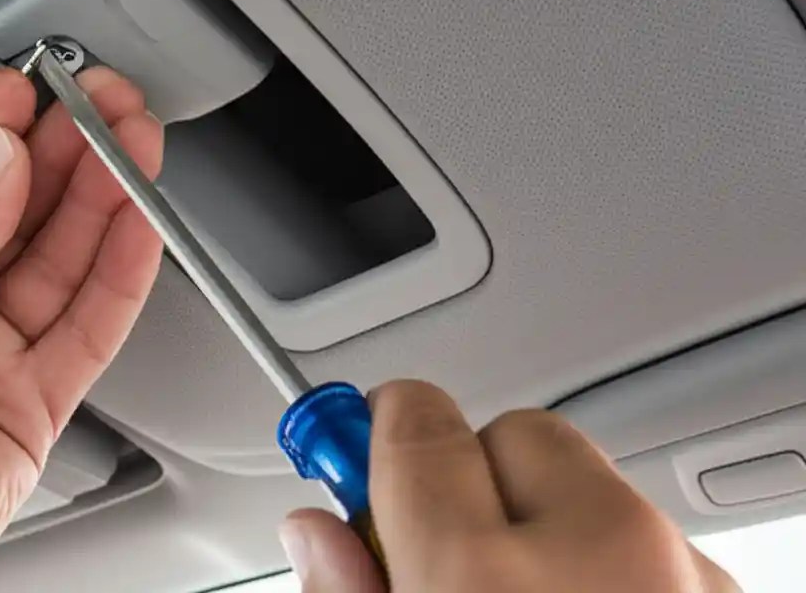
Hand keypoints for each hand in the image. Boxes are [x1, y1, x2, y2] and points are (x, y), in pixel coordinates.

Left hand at [0, 68, 163, 592]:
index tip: (19, 89)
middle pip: (2, 203)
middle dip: (55, 149)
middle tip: (98, 104)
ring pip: (53, 256)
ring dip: (98, 197)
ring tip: (131, 145)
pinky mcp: (28, 396)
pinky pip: (85, 324)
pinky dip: (118, 273)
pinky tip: (138, 223)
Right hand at [280, 380, 740, 591]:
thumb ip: (347, 592)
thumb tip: (317, 529)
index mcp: (479, 579)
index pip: (412, 422)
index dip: (375, 431)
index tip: (357, 445)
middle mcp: (596, 558)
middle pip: (511, 433)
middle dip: (470, 476)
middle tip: (445, 551)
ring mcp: (681, 576)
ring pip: (592, 483)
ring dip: (552, 522)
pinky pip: (655, 536)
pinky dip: (618, 565)